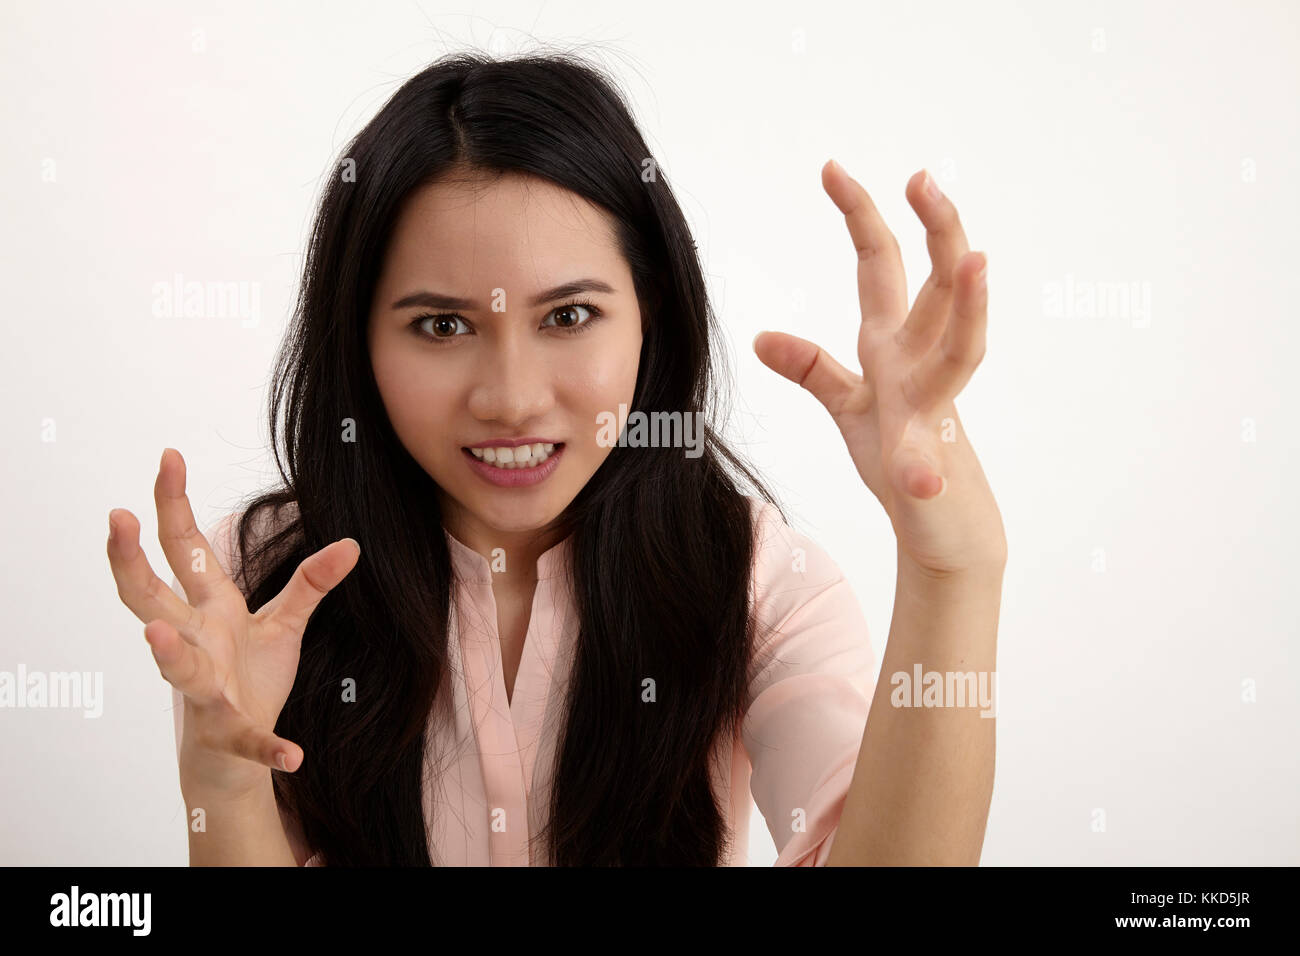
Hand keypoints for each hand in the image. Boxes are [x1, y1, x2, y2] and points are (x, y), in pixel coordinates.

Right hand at [107, 448, 359, 792]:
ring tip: (155, 632)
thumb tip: (352, 542)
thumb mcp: (285, 623)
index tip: (169, 456)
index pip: (183, 549)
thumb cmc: (250, 676)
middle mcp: (194, 642)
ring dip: (165, 650)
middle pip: (150, 596)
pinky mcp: (229, 731)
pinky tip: (293, 755)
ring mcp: (205, 687)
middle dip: (130, 560)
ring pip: (178, 667)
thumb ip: (312, 582)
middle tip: (116, 518)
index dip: (174, 503)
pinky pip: (247, 739)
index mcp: (209, 609)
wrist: (235, 753)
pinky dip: (268, 747)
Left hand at [754, 161, 1005, 574]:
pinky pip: (929, 463)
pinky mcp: (932, 467)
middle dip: (936, 230)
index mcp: (892, 345)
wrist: (940, 522)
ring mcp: (933, 411)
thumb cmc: (897, 457)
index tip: (833, 169)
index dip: (861, 218)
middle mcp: (920, 365)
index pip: (880, 267)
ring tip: (976, 260)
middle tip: (922, 178)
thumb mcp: (848, 405)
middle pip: (937, 286)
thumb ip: (812, 369)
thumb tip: (762, 337)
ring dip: (969, 306)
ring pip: (959, 348)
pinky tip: (920, 475)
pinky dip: (922, 468)